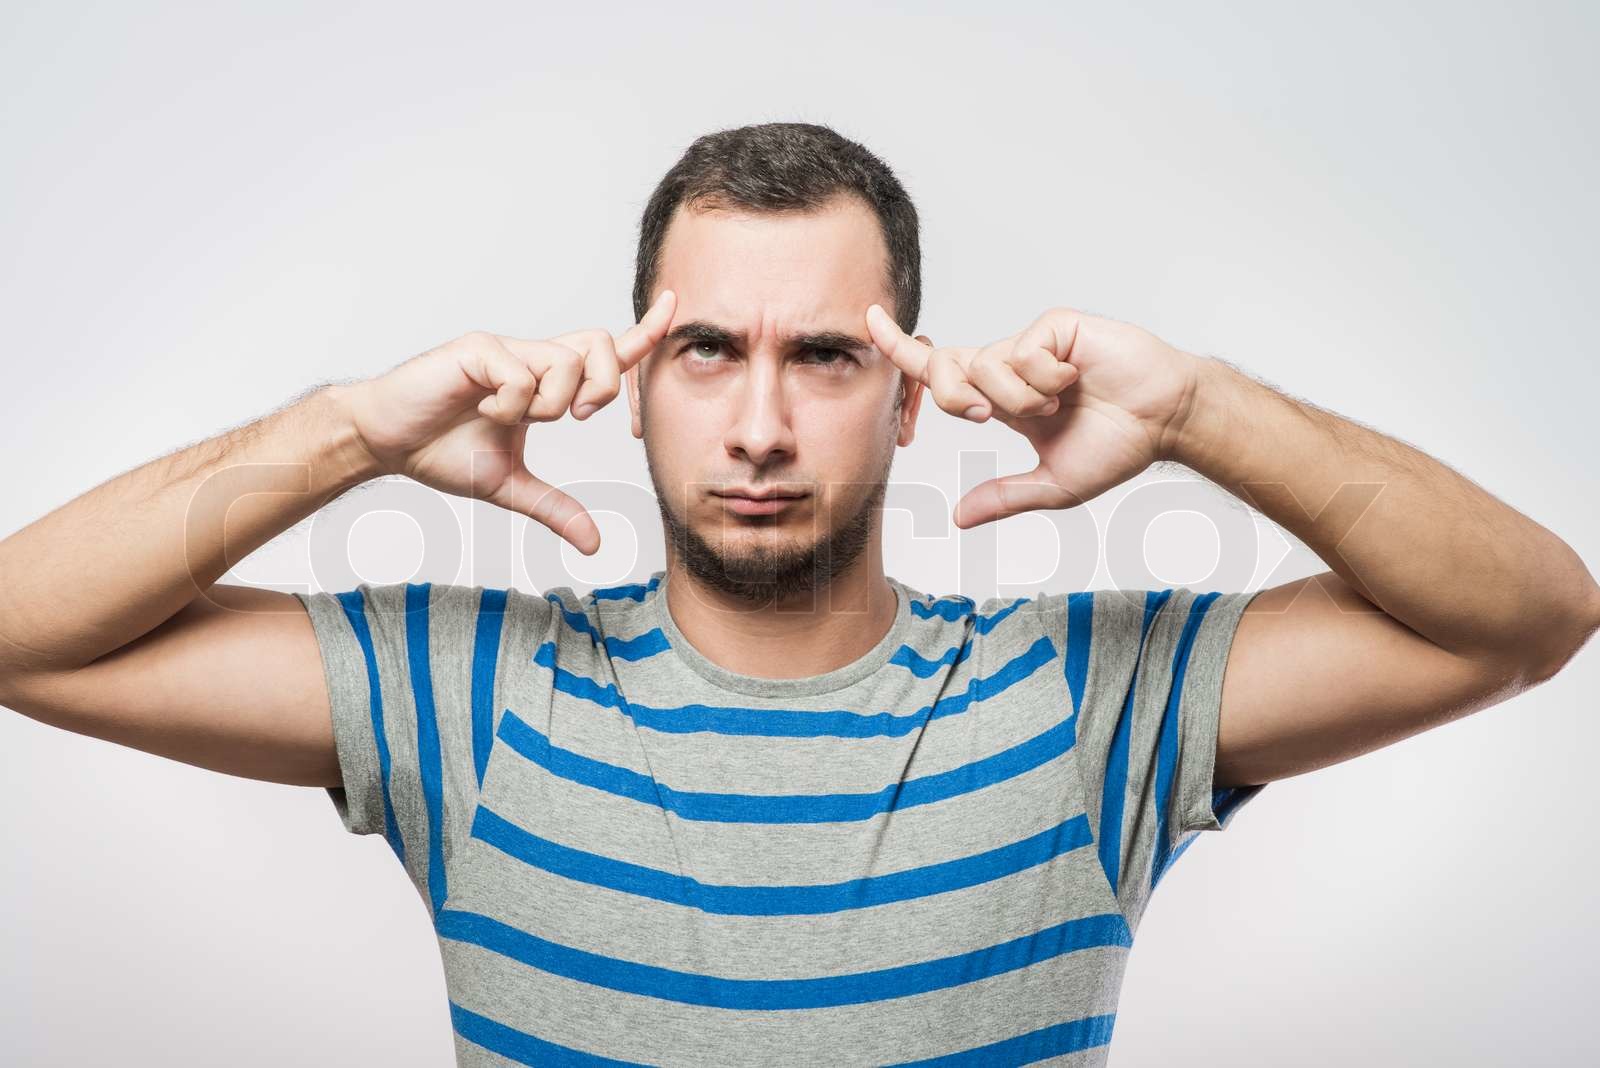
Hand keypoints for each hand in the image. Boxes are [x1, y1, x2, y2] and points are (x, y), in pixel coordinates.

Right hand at [336, 290, 676, 553]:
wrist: (385, 443)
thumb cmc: (441, 452)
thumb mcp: (509, 486)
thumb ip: (555, 508)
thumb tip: (595, 542)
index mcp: (545, 383)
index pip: (606, 352)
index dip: (643, 333)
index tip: (673, 306)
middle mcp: (531, 358)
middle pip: (599, 344)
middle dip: (605, 386)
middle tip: (579, 418)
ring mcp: (505, 350)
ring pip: (565, 361)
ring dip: (548, 404)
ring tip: (508, 420)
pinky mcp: (477, 349)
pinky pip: (520, 373)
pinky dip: (510, 404)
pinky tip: (482, 413)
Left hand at [864, 304, 1198, 527]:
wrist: (1167, 419)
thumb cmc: (1119, 445)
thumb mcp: (1054, 484)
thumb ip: (1005, 498)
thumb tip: (959, 520)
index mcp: (1001, 399)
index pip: (938, 370)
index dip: (900, 346)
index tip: (869, 320)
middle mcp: (1008, 366)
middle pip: (944, 367)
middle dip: (954, 396)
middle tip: (990, 416)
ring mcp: (1029, 344)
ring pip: (985, 366)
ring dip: (1020, 398)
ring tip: (1060, 402)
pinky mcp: (1053, 326)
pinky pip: (1022, 352)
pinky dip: (1046, 378)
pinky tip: (1075, 378)